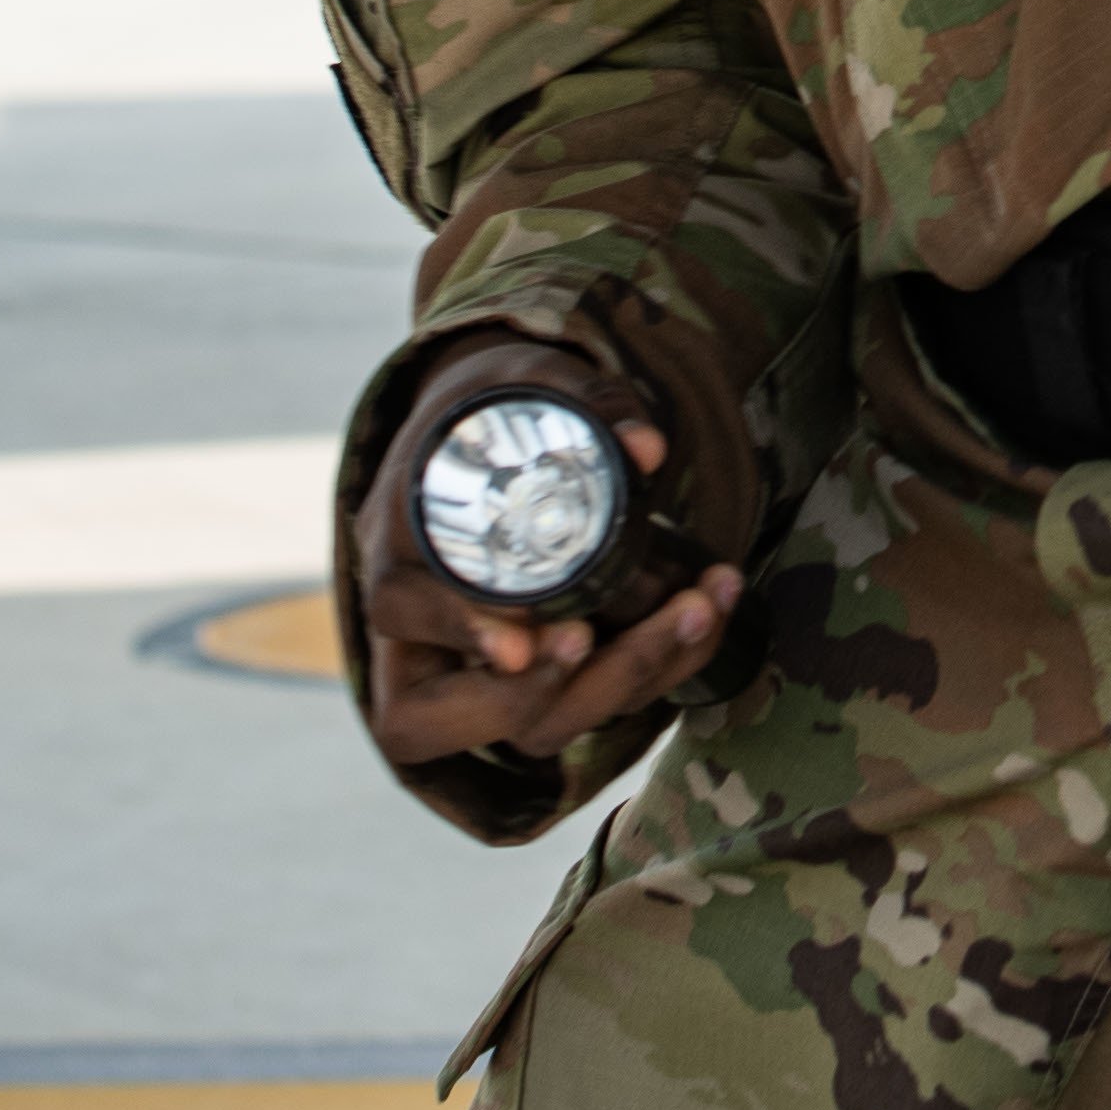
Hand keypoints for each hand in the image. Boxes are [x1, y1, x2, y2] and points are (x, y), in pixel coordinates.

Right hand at [354, 336, 745, 771]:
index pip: (400, 608)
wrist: (487, 441)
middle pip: (448, 713)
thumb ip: (586, 401)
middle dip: (544, 689)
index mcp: (399, 549)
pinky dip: (660, 667)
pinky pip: (588, 705)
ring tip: (698, 606)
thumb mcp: (524, 382)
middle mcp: (421, 631)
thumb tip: (647, 447)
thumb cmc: (493, 409)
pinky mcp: (540, 682)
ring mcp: (477, 671)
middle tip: (603, 637)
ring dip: (626, 678)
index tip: (517, 644)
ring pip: (532, 727)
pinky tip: (711, 607)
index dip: (456, 629)